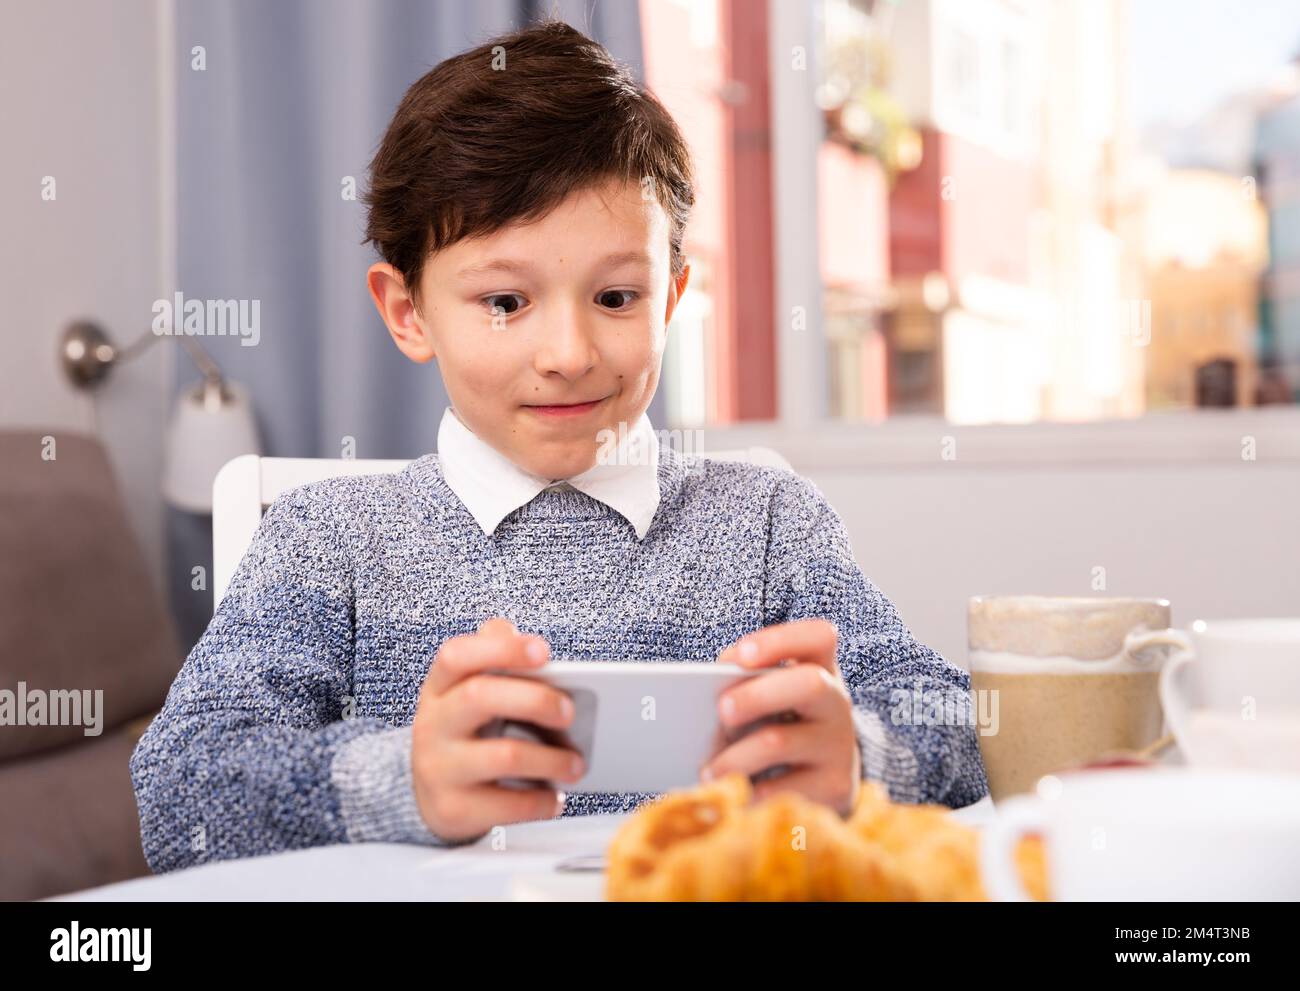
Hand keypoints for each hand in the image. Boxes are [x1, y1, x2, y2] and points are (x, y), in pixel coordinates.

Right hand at [410, 618, 584, 841]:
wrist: (431, 797)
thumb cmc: (467, 733)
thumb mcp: (469, 694)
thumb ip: (497, 663)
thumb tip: (533, 647)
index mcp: (439, 687)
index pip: (457, 655)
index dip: (501, 649)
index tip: (544, 652)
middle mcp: (432, 723)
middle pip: (480, 696)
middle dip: (534, 699)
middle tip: (570, 712)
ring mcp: (438, 768)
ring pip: (503, 755)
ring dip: (551, 759)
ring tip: (576, 764)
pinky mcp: (453, 809)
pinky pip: (506, 804)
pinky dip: (540, 800)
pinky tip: (555, 797)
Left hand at [704, 618, 860, 816]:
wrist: (823, 781)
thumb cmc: (780, 724)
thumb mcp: (769, 698)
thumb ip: (743, 683)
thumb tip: (701, 696)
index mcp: (820, 668)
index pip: (819, 636)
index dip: (781, 641)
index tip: (741, 655)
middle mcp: (836, 703)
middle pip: (809, 684)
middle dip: (757, 695)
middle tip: (721, 711)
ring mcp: (839, 745)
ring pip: (781, 741)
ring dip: (735, 755)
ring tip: (707, 771)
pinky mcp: (835, 787)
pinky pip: (784, 790)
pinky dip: (750, 793)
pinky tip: (732, 795)